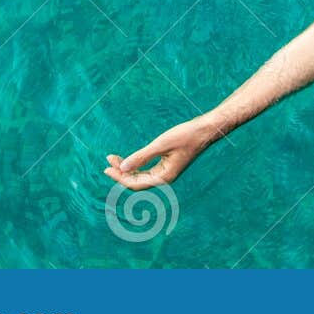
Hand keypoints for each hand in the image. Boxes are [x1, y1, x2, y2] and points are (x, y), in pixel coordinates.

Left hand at [104, 116, 219, 190]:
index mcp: (164, 177)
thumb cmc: (186, 136)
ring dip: (128, 169)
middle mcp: (164, 178)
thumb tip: (122, 168)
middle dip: (121, 172)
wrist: (206, 130)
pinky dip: (136, 165)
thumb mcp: (162, 144)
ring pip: (141, 176)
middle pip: (137, 181)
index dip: (119, 177)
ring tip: (114, 160)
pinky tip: (130, 159)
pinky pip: (147, 170)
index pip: (135, 183)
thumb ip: (141, 157)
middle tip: (108, 161)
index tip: (107, 168)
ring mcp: (166, 172)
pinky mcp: (168, 165)